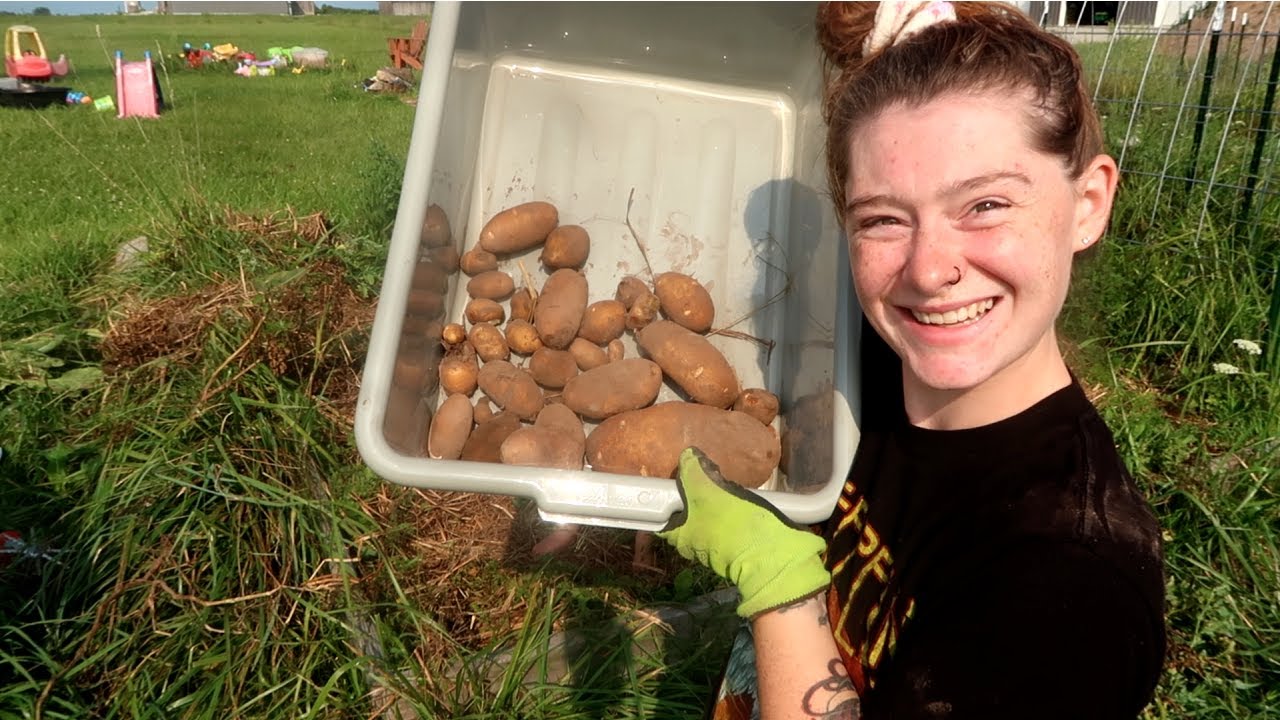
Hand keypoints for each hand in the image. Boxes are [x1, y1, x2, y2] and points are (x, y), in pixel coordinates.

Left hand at [658, 447, 830, 617]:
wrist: (777, 555)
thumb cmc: (734, 526)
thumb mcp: (706, 492)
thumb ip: (692, 472)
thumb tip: (687, 456)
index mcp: (681, 537)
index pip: (663, 514)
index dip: (667, 494)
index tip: (677, 475)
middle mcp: (697, 544)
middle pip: (689, 510)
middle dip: (698, 491)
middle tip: (706, 471)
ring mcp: (721, 544)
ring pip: (713, 513)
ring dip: (720, 498)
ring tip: (726, 479)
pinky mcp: (743, 542)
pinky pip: (734, 519)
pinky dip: (737, 506)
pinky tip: (744, 494)